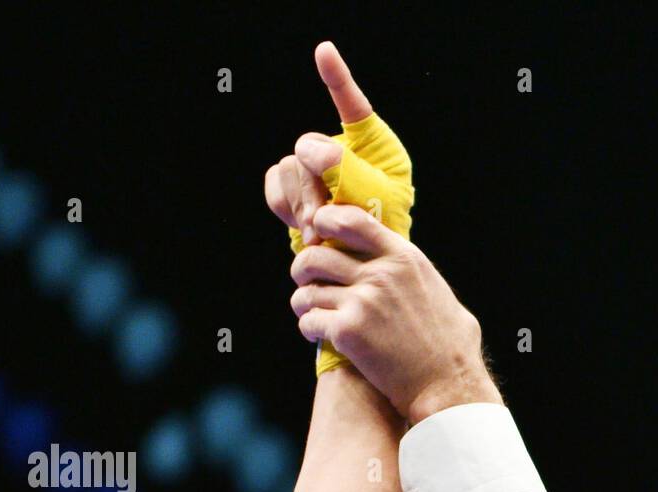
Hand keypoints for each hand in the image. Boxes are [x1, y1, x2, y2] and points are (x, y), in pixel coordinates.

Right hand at [262, 42, 366, 244]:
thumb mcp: (378, 201)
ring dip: (299, 201)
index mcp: (373, 148)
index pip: (353, 107)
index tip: (323, 53)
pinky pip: (274, 185)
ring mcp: (316, 173)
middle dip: (312, 184)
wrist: (366, 272)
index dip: (338, 79)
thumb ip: (348, 171)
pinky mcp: (296, 194)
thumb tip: (308, 150)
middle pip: (308, 146)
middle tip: (320, 220)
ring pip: (287, 167)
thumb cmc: (383, 235)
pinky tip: (302, 228)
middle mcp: (341, 154)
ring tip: (317, 234)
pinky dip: (284, 206)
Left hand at [289, 205, 500, 424]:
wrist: (448, 385)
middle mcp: (381, 275)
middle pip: (317, 255)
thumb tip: (405, 266)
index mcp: (404, 258)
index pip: (351, 219)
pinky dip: (308, 327)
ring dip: (303, 301)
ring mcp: (362, 302)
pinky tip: (318, 334)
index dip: (326, 222)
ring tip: (309, 310)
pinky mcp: (348, 332)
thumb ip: (413, 274)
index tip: (320, 234)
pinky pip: (309, 321)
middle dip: (303, 268)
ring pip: (307, 291)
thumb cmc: (452, 347)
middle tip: (306, 281)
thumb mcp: (438, 294)